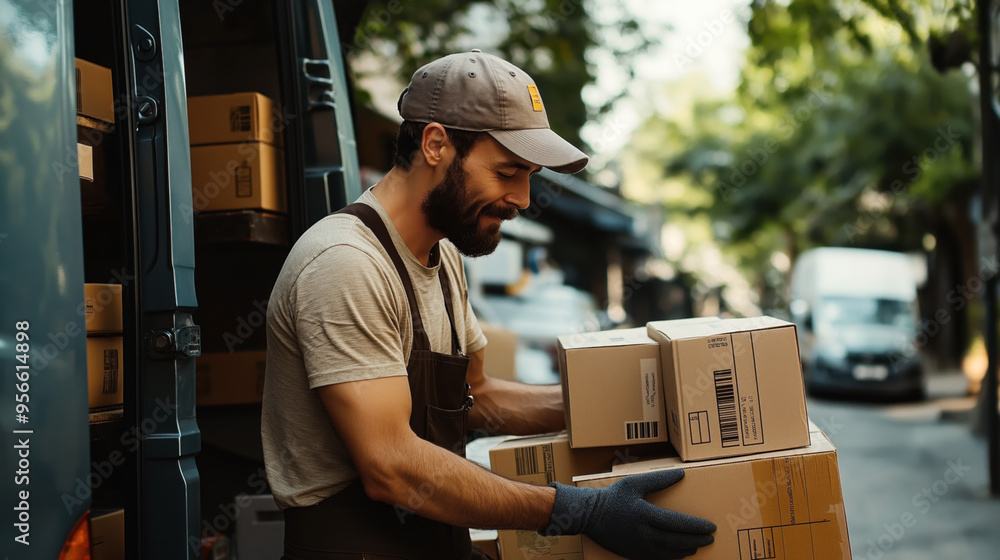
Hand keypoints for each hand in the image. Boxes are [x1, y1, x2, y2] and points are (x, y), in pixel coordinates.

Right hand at [542, 469, 715, 559]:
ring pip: (670, 553)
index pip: (678, 523)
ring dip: (686, 550)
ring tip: (698, 546)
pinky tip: (679, 554)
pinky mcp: (634, 554)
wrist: (589, 516)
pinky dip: (672, 557)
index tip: (711, 526)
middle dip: (697, 540)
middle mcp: (644, 533)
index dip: (696, 527)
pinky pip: (658, 559)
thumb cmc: (612, 497)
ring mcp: (639, 546)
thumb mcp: (634, 483)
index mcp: (645, 514)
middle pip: (677, 540)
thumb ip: (659, 480)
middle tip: (710, 538)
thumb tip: (681, 474)